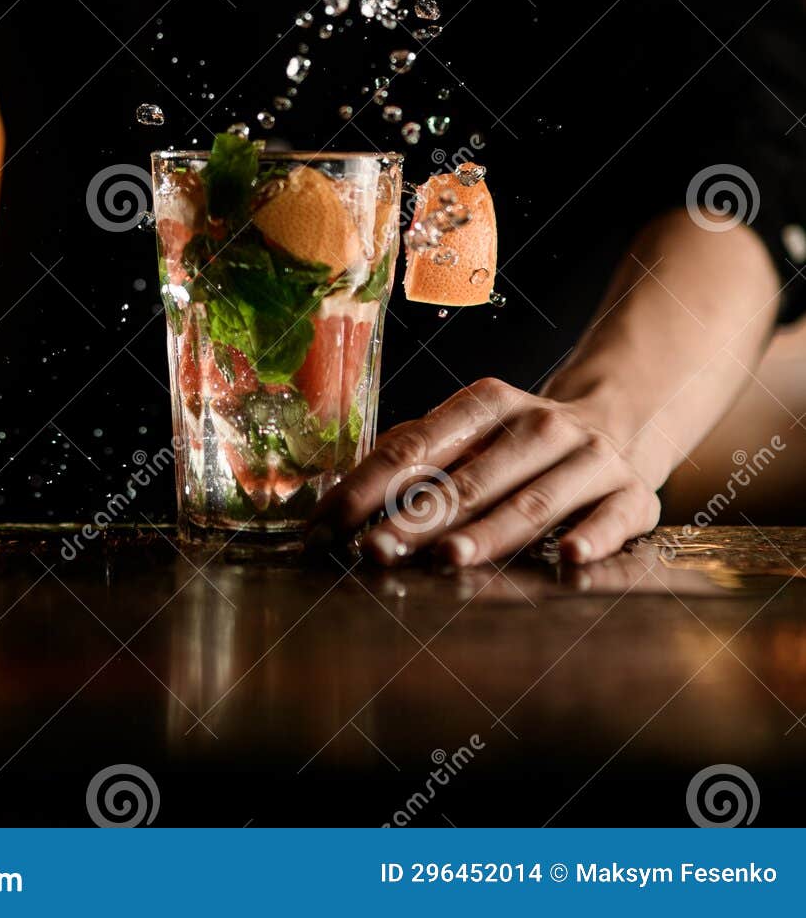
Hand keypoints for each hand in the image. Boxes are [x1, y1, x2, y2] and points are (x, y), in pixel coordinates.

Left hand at [308, 378, 660, 566]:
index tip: (329, 527)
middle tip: (378, 550)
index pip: (418, 445)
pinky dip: (591, 536)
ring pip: (533, 500)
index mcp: (488, 403)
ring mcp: (589, 458)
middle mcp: (540, 425)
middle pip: (471, 477)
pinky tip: (568, 556)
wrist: (621, 424)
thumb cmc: (521, 444)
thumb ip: (416, 456)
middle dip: (421, 516)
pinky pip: (610, 518)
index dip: (370, 486)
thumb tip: (337, 503)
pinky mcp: (632, 494)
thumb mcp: (472, 434)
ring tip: (448, 557)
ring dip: (490, 531)